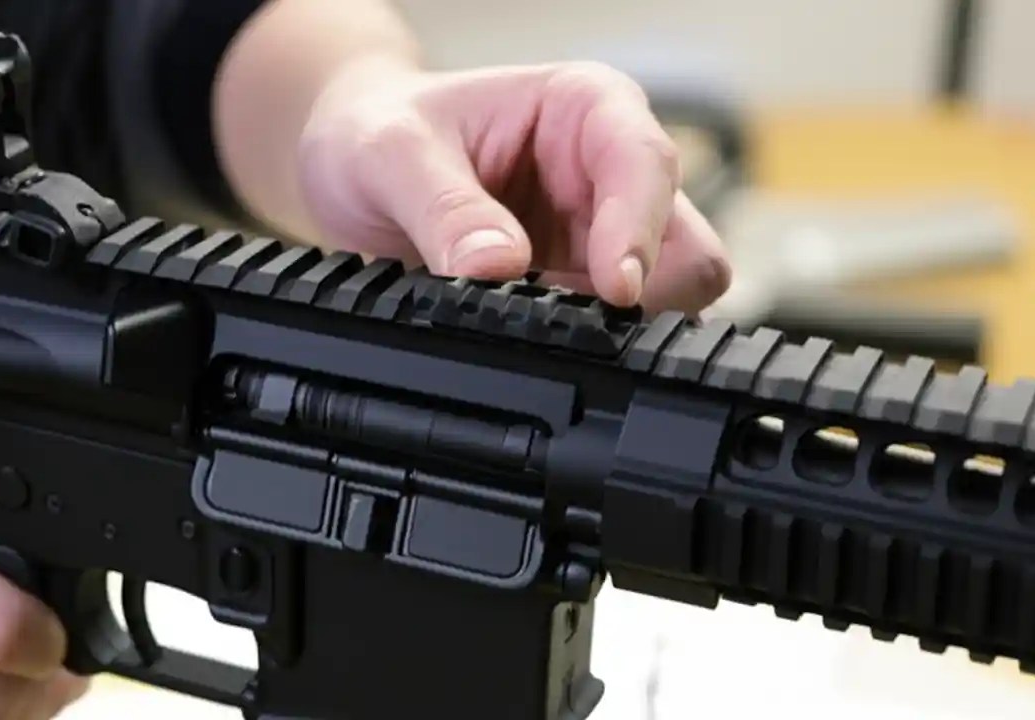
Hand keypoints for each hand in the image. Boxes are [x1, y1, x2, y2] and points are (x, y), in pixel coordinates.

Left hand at [297, 59, 729, 314]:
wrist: (350, 163)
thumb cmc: (379, 127)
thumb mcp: (393, 153)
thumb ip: (444, 208)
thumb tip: (495, 267)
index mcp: (586, 108)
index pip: (646, 165)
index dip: (640, 231)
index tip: (613, 288)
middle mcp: (607, 172)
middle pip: (684, 247)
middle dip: (641, 295)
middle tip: (562, 319)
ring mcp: (597, 236)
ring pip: (662, 300)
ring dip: (605, 328)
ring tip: (522, 322)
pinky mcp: (575, 287)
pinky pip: (609, 332)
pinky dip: (577, 346)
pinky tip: (521, 335)